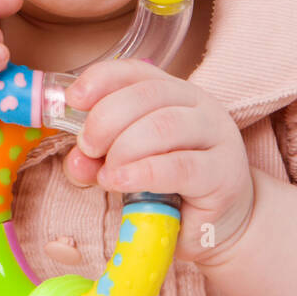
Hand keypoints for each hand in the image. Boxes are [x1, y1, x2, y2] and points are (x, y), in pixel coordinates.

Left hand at [62, 60, 254, 263]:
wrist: (218, 224)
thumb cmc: (169, 188)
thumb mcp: (126, 166)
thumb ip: (98, 159)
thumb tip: (76, 159)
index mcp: (172, 92)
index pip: (135, 71)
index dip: (100, 79)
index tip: (73, 99)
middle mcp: (198, 105)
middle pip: (146, 95)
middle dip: (106, 120)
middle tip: (88, 148)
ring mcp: (216, 135)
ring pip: (163, 125)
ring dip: (123, 148)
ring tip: (106, 174)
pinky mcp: (223, 173)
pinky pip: (179, 166)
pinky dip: (142, 173)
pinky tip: (122, 182)